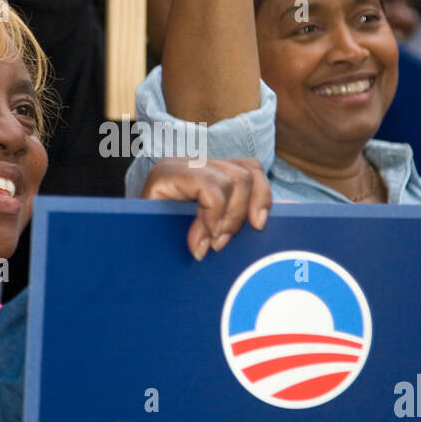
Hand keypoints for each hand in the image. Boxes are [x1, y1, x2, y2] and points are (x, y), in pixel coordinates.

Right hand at [141, 158, 271, 260]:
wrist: (132, 257)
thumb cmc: (172, 248)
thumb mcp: (214, 233)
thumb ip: (238, 221)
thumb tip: (288, 212)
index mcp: (208, 173)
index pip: (251, 169)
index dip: (262, 196)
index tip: (258, 227)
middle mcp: (194, 163)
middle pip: (245, 174)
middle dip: (241, 215)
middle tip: (222, 244)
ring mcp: (178, 166)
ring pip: (231, 181)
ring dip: (225, 220)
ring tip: (208, 244)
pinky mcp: (163, 175)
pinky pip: (208, 188)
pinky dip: (211, 216)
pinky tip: (200, 238)